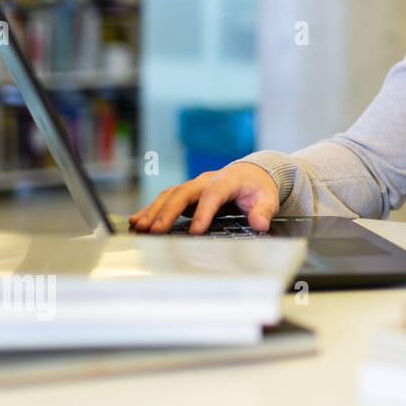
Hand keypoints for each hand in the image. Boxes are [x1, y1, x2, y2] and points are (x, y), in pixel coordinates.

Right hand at [130, 162, 278, 233]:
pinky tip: (137, 221)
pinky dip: (151, 210)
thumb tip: (259, 224)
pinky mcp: (186, 193)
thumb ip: (263, 211)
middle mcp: (206, 180)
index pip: (213, 195)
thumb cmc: (258, 188)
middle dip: (168, 212)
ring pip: (170, 195)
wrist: (251, 173)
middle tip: (156, 231)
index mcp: (227, 181)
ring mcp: (194, 185)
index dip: (204, 212)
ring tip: (140, 228)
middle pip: (183, 193)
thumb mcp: (268, 199)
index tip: (196, 231)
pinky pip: (165, 199)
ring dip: (154, 211)